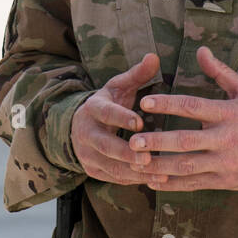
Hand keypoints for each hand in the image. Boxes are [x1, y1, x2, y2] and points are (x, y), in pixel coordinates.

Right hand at [71, 53, 169, 185]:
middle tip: (148, 158)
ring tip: (158, 173)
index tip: (139, 122)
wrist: (79, 127)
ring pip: (110, 166)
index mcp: (93, 108)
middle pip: (105, 146)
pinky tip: (155, 180)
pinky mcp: (93, 170)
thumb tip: (154, 57)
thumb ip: (137, 74)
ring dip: (133, 172)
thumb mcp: (118, 87)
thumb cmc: (107, 104)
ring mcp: (88, 154)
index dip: (121, 118)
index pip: (106, 113)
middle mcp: (87, 133)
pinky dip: (135, 181)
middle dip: (126, 154)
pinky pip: (115, 179)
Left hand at [127, 46, 237, 191]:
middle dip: (157, 142)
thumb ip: (220, 72)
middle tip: (133, 141)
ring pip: (187, 166)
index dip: (168, 105)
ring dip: (160, 166)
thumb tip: (200, 50)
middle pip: (185, 140)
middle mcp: (225, 138)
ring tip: (136, 163)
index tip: (145, 103)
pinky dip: (173, 184)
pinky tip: (154, 181)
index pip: (192, 106)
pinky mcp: (226, 180)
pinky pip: (195, 183)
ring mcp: (225, 162)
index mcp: (227, 113)